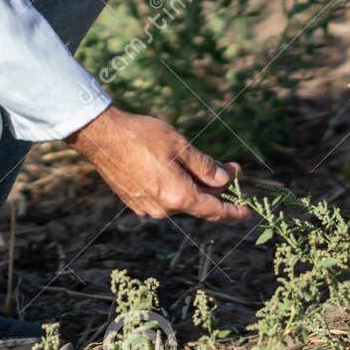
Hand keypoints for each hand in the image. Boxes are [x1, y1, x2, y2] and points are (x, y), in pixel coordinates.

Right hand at [67, 105, 249, 221]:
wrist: (101, 137)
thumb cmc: (142, 137)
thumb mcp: (181, 146)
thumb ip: (206, 166)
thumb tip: (225, 180)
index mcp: (178, 196)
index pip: (214, 211)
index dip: (233, 212)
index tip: (247, 212)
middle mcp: (163, 209)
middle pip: (198, 203)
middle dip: (215, 188)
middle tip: (228, 167)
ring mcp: (146, 208)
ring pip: (180, 200)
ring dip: (193, 186)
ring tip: (199, 164)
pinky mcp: (134, 202)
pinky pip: (163, 199)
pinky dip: (175, 187)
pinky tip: (173, 168)